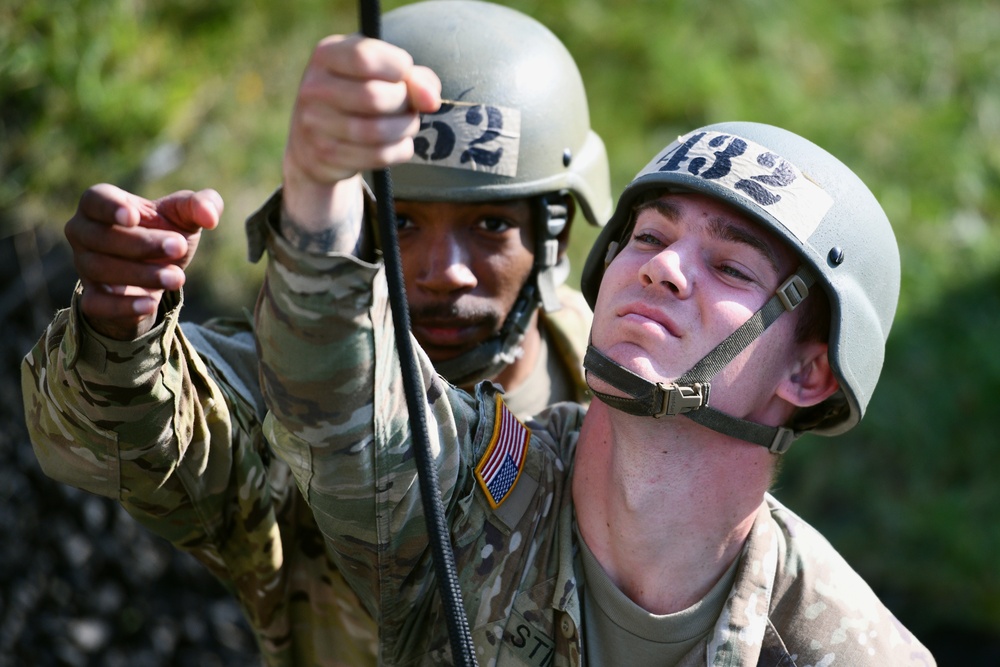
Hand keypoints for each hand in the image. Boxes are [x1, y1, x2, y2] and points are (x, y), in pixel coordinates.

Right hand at [65, 183, 223, 339]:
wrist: (159, 273)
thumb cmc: (166, 231)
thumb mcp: (185, 215)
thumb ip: (202, 205)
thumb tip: (210, 216)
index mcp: (101, 203)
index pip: (95, 199)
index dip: (110, 207)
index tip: (133, 217)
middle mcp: (84, 232)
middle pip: (100, 237)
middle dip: (141, 244)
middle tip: (178, 248)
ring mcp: (84, 266)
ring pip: (100, 269)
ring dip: (141, 274)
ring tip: (177, 278)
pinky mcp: (92, 298)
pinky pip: (97, 304)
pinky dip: (123, 306)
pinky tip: (150, 304)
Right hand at [282, 34, 441, 229]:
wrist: (317, 141)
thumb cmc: (361, 96)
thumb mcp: (382, 74)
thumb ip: (414, 78)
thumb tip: (432, 100)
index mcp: (326, 55)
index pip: (365, 57)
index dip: (398, 67)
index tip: (405, 73)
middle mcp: (314, 88)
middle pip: (374, 97)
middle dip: (404, 103)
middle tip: (407, 106)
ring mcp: (315, 125)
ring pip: (378, 131)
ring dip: (405, 129)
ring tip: (406, 124)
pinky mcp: (325, 156)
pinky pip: (378, 156)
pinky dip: (400, 150)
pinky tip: (398, 143)